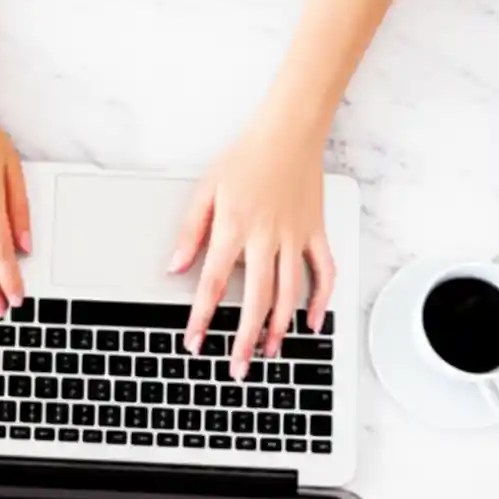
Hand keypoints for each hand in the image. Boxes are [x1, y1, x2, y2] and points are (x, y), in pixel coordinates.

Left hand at [169, 122, 335, 379]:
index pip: (214, 284)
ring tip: (269, 353)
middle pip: (255, 300)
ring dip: (279, 328)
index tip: (195, 343)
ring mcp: (295, 237)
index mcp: (234, 228)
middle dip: (244, 339)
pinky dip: (320, 299)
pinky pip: (323, 272)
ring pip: (289, 293)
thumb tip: (174, 267)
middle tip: (236, 368)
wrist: (289, 130)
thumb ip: (190, 233)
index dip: (203, 318)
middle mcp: (266, 238)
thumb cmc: (244, 157)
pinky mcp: (316, 232)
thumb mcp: (205, 191)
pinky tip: (311, 323)